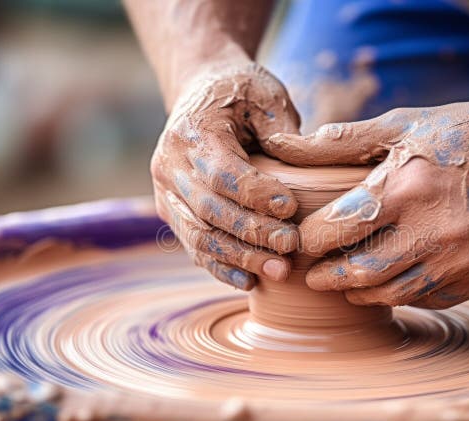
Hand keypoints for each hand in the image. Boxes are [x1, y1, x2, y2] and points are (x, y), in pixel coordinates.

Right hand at [152, 60, 301, 289]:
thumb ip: (281, 127)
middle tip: (290, 247)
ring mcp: (166, 192)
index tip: (290, 208)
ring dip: (239, 258)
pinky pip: (194, 246)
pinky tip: (250, 281)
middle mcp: (169, 165)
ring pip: (199, 236)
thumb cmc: (241, 92)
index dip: (255, 194)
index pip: (221, 172)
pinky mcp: (172, 212)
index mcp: (191, 131)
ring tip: (278, 272)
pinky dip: (221, 266)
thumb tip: (302, 167)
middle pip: (209, 210)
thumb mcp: (266, 94)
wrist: (201, 90)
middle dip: (252, 234)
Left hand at [267, 93, 468, 307]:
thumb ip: (342, 141)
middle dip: (326, 278)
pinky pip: (432, 298)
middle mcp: (436, 232)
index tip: (300, 239)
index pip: (334, 232)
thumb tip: (284, 146)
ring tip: (348, 280)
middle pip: (358, 275)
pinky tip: (396, 277)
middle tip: (313, 274)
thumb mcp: (405, 124)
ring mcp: (466, 261)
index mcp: (407, 189)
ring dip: (361, 291)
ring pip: (393, 295)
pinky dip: (405, 291)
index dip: (308, 240)